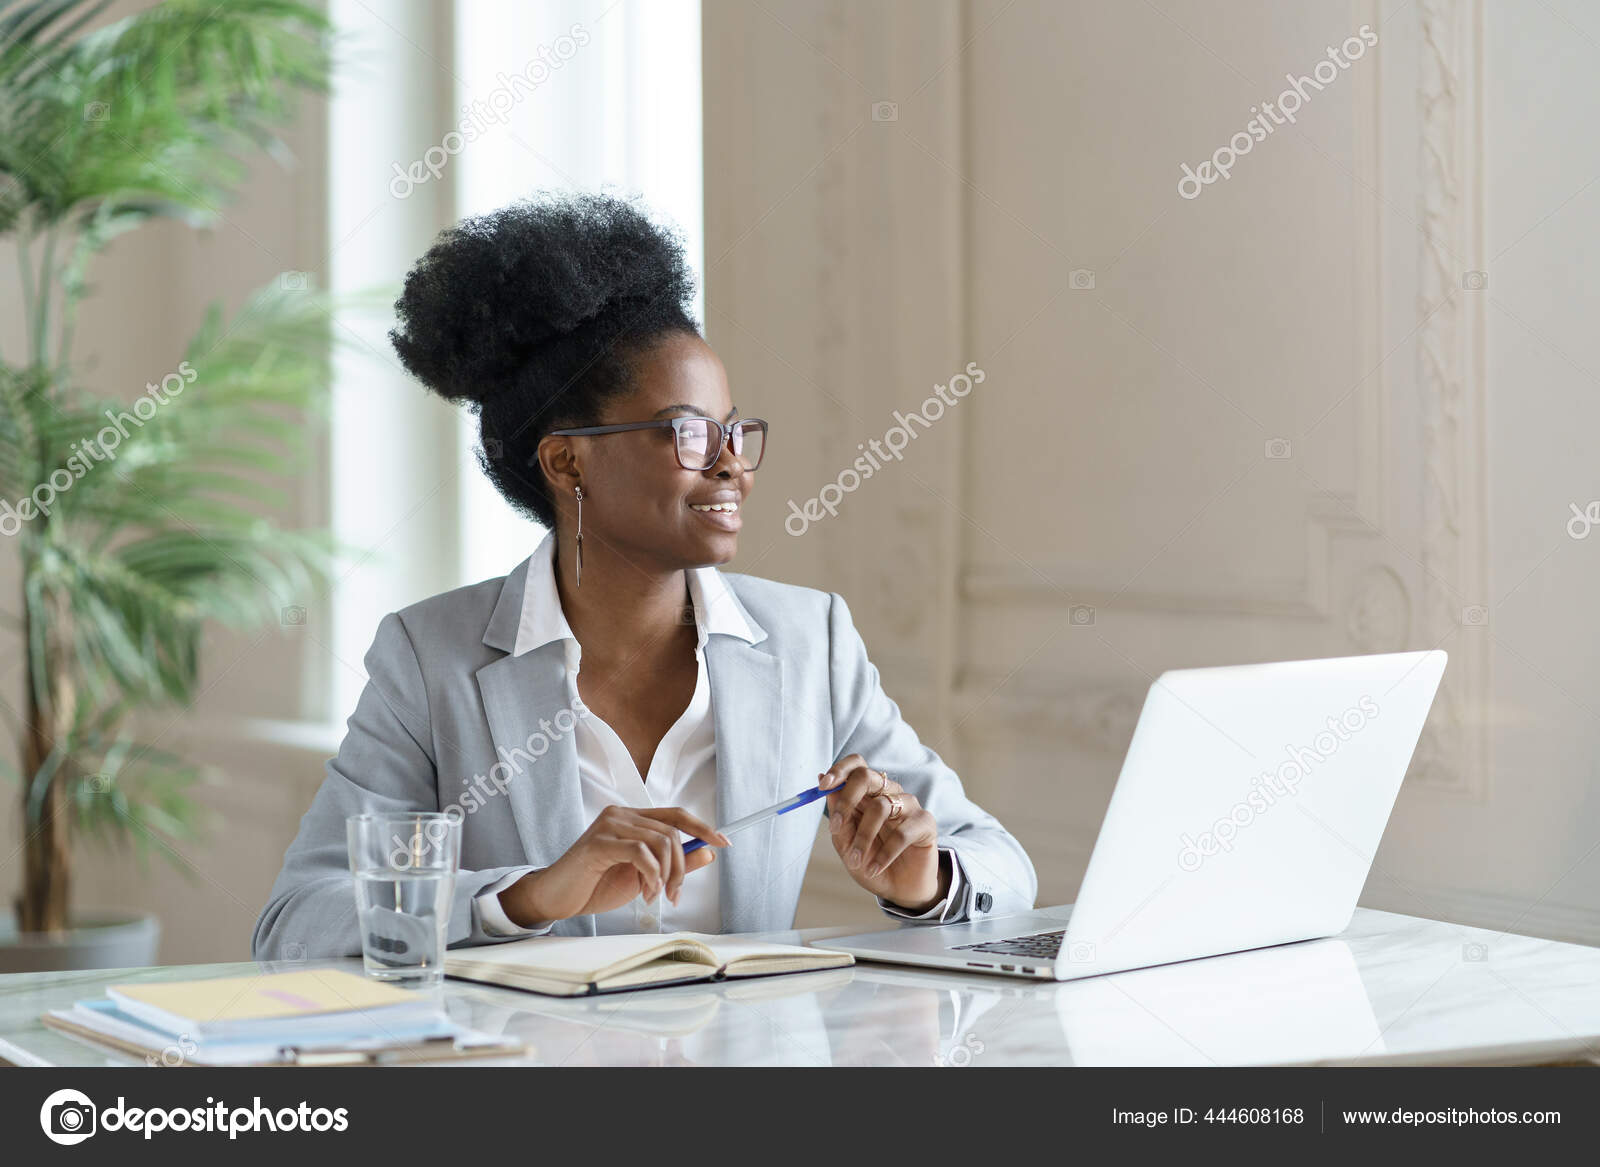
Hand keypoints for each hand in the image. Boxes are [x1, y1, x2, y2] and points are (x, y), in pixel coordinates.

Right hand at [501, 805, 728, 926]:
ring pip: (660, 842)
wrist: (558, 898)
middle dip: (682, 867)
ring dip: (666, 875)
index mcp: (632, 818)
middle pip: (673, 832)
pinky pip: (641, 853)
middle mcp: (621, 815)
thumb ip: (673, 864)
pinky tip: (645, 892)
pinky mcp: (598, 843)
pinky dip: (651, 875)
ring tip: (655, 895)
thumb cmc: (596, 885)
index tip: (724, 841)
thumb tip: (708, 853)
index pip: (676, 815)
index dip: (703, 828)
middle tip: (674, 895)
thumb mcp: (643, 877)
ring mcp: (609, 825)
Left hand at [820, 755, 943, 911]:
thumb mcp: (846, 845)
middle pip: (867, 776)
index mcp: (868, 794)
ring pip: (880, 807)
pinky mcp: (925, 823)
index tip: (821, 786)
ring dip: (863, 837)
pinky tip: (875, 868)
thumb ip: (838, 816)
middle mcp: (889, 793)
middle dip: (846, 799)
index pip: (856, 765)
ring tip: (855, 861)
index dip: (839, 770)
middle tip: (835, 826)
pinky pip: (901, 834)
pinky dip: (884, 854)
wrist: (900, 889)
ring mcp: (908, 805)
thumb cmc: (871, 862)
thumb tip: (820, 778)